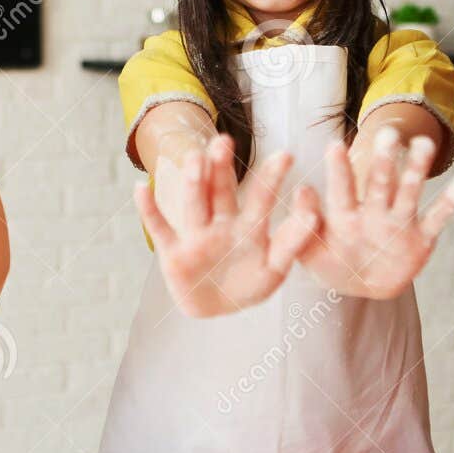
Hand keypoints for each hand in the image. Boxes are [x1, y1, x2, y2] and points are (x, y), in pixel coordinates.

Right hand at [136, 135, 319, 317]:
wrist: (216, 311)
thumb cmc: (247, 286)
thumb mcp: (275, 269)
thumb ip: (292, 243)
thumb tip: (313, 213)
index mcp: (249, 226)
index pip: (261, 197)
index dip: (271, 177)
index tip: (286, 154)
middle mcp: (221, 224)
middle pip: (221, 191)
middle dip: (222, 168)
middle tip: (225, 141)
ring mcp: (195, 236)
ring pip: (193, 204)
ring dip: (192, 182)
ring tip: (193, 158)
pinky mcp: (173, 253)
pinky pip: (159, 229)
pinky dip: (149, 210)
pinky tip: (140, 188)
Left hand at [299, 129, 453, 298]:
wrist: (363, 286)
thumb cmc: (332, 265)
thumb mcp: (311, 251)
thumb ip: (305, 224)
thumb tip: (300, 190)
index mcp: (345, 215)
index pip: (341, 188)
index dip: (339, 168)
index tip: (335, 144)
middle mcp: (373, 212)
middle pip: (379, 183)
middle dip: (383, 160)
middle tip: (387, 132)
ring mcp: (398, 222)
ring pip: (408, 192)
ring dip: (416, 169)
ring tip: (424, 143)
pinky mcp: (420, 237)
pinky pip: (437, 219)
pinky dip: (450, 203)